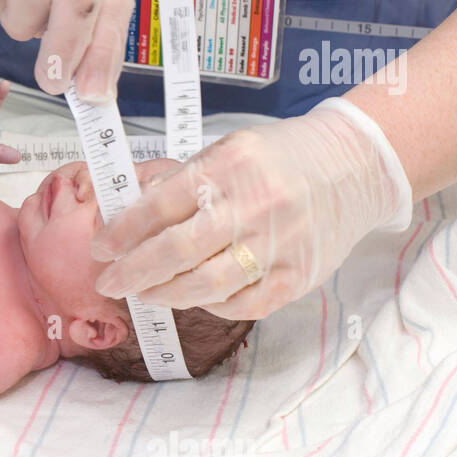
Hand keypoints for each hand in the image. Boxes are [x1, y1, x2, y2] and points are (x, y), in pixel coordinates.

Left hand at [90, 99, 412, 319]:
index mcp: (229, 167)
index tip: (99, 249)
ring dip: (165, 294)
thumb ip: (178, 181)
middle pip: (177, 251)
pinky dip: (211, 306)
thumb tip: (123, 212)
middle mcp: (254, 206)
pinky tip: (193, 297)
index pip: (160, 206)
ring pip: (206, 286)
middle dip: (132, 271)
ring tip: (144, 293)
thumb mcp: (226, 150)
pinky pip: (243, 305)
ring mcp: (278, 245)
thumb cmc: (279, 157)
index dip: (122, 233)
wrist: (356, 165)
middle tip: (108, 282)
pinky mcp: (298, 276)